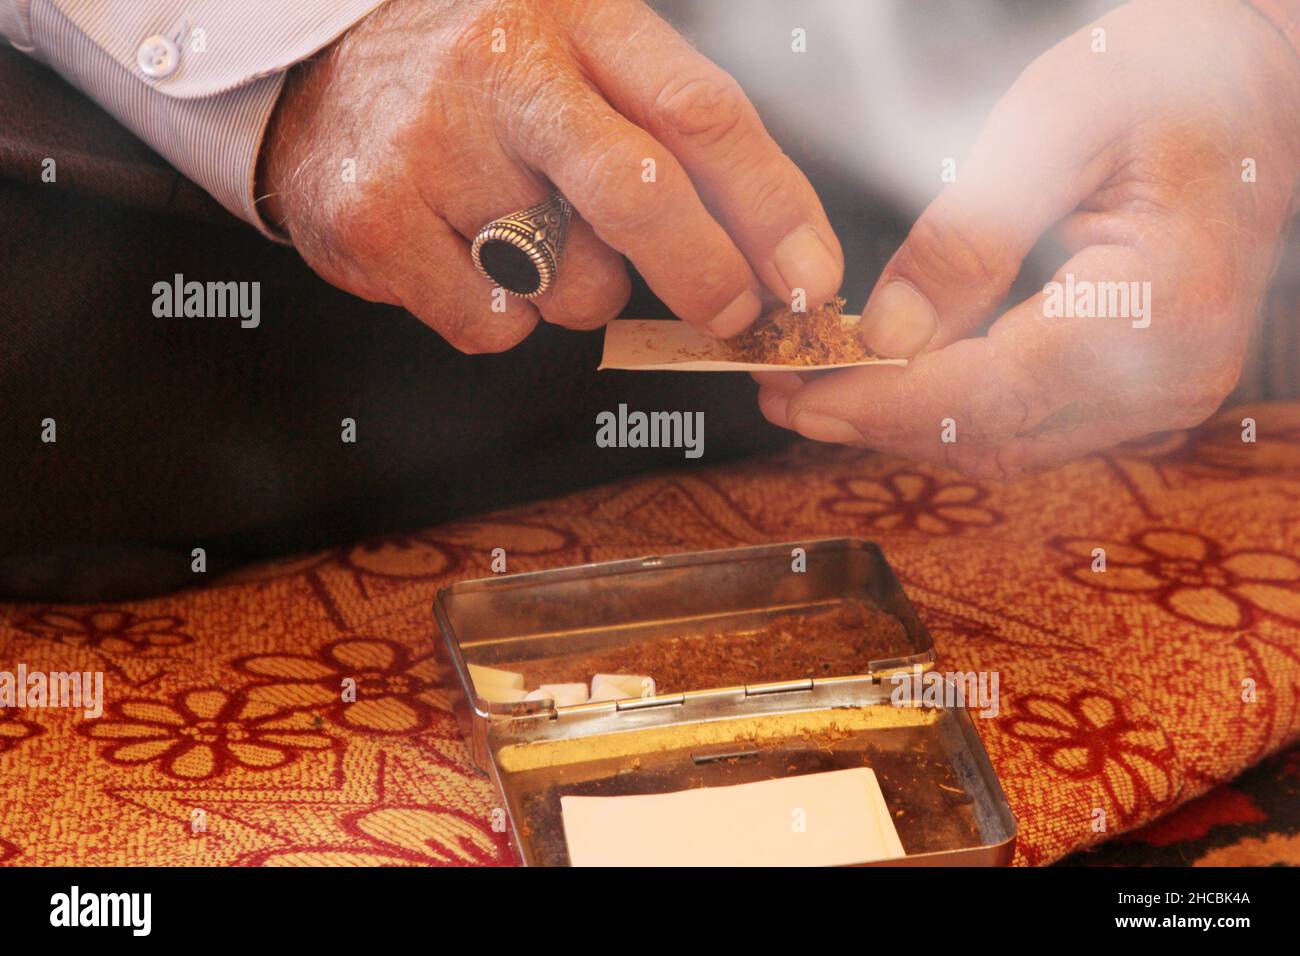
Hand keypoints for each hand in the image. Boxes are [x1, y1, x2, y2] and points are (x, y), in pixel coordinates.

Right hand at [258, 0, 841, 352]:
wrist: (317, 74)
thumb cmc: (480, 80)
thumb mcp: (578, 57)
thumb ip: (665, 131)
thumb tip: (769, 251)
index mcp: (576, 17)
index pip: (701, 110)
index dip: (772, 206)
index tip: (812, 273)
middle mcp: (504, 72)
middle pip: (641, 194)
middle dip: (705, 274)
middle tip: (729, 311)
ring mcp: (432, 148)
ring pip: (568, 283)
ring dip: (580, 291)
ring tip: (530, 237)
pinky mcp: (376, 224)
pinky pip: (492, 324)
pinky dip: (504, 317)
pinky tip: (469, 260)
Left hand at [758, 0, 1299, 477]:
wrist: (1256, 84)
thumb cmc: (1169, 79)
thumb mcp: (1054, 125)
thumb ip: (967, 238)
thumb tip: (886, 337)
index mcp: (1161, 303)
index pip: (989, 390)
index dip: (880, 401)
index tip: (796, 393)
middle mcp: (1169, 375)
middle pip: (990, 436)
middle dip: (875, 421)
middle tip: (784, 394)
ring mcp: (1161, 396)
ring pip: (1004, 446)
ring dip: (905, 425)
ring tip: (819, 389)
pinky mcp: (1140, 393)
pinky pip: (1028, 428)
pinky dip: (951, 412)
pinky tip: (894, 381)